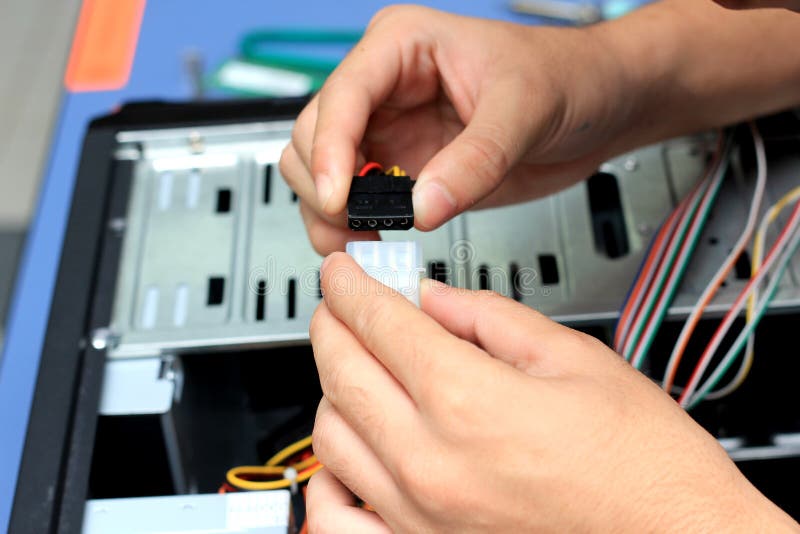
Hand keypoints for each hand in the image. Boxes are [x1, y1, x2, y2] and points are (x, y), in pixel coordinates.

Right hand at [280, 5, 635, 254]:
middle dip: (325, 185)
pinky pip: (353, 201)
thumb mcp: (525, 109)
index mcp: (402, 46)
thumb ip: (474, 160)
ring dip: (329, 212)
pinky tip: (377, 241)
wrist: (597, 106)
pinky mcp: (401, 169)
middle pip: (312, 136)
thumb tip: (422, 207)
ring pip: (319, 171)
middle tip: (360, 227)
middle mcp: (383, 87)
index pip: (341, 97)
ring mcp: (388, 130)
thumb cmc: (567, 77)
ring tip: (366, 240)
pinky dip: (352, 226)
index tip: (338, 199)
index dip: (330, 151)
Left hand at [307, 253, 796, 531]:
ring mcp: (417, 514)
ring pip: (329, 434)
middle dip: (332, 322)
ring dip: (331, 387)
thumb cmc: (643, 465)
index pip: (378, 321)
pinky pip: (335, 517)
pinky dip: (327, 478)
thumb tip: (435, 298)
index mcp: (468, 399)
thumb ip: (490, 319)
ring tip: (356, 365)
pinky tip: (346, 454)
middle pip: (341, 369)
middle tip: (341, 302)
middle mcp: (430, 461)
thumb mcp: (575, 360)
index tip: (342, 270)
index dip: (350, 285)